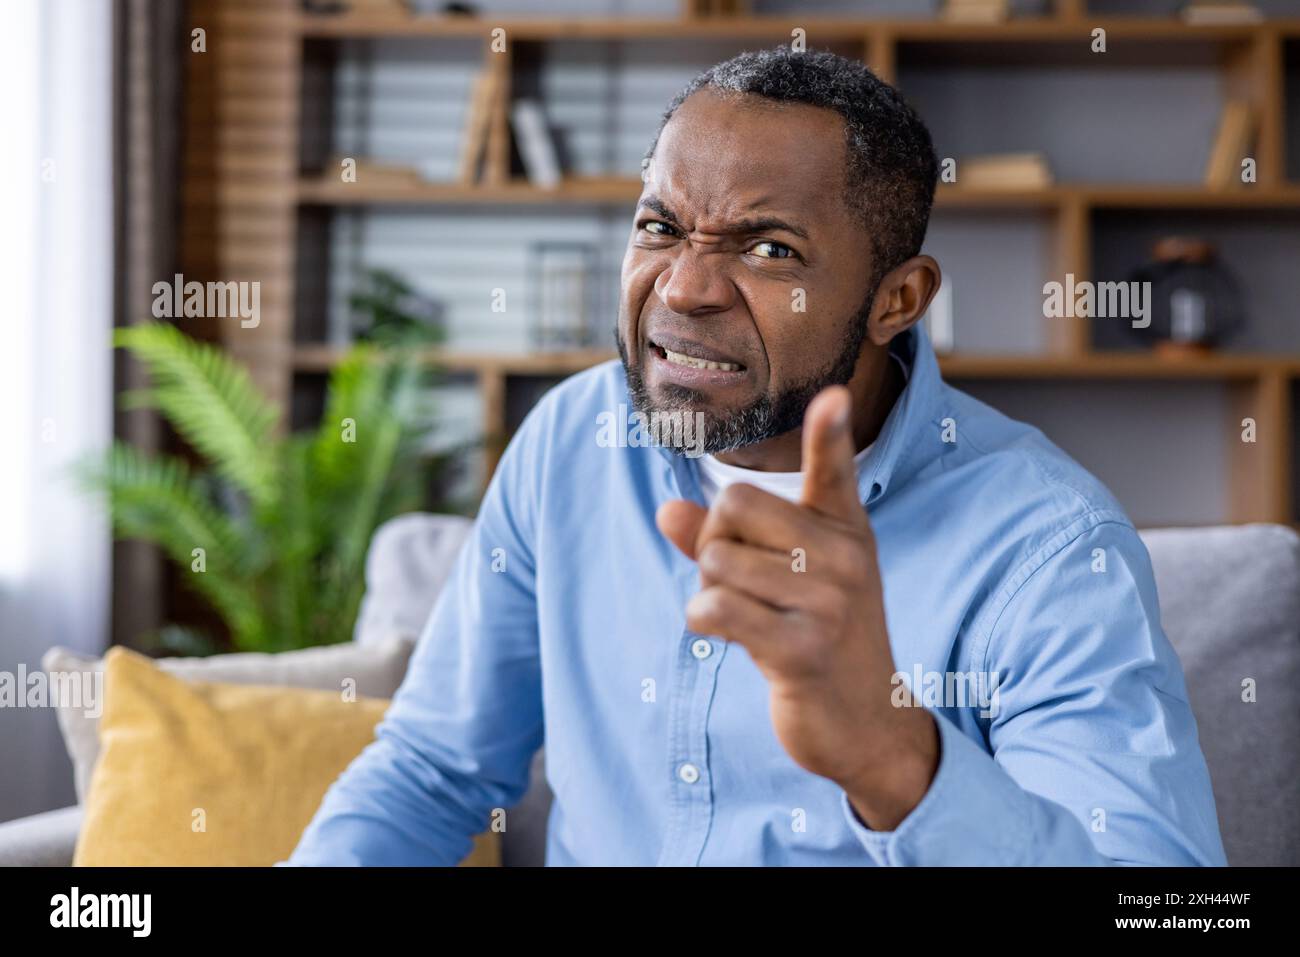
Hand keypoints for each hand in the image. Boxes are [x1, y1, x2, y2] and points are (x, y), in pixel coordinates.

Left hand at [656, 386, 937, 829]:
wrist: (864, 722)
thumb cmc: (814, 636)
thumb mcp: (781, 579)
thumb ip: (725, 541)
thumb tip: (665, 509)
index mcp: (846, 530)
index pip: (835, 470)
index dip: (830, 432)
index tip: (835, 395)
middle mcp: (844, 557)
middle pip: (733, 504)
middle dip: (714, 542)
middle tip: (739, 580)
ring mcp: (828, 603)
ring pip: (716, 561)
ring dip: (709, 590)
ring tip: (746, 616)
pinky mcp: (803, 649)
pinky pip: (715, 607)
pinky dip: (701, 619)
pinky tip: (724, 635)